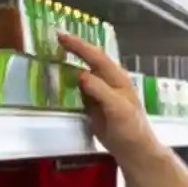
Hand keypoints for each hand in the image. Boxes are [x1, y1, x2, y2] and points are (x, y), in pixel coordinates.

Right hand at [57, 33, 157, 156]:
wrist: (133, 150)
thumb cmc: (130, 128)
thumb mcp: (117, 108)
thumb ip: (100, 90)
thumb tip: (80, 74)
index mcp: (117, 79)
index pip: (97, 57)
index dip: (80, 46)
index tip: (62, 36)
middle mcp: (109, 81)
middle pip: (90, 60)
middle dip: (74, 48)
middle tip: (56, 37)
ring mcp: (100, 93)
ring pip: (83, 72)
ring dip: (70, 63)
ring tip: (53, 53)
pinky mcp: (93, 105)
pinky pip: (79, 89)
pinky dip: (68, 82)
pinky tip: (57, 79)